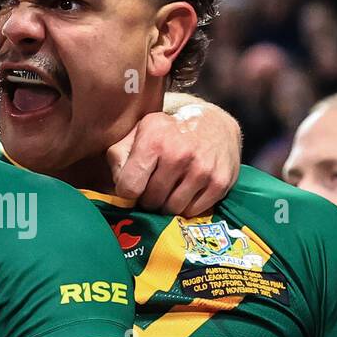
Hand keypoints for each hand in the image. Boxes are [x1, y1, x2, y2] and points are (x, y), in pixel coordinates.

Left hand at [107, 97, 241, 215]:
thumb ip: (119, 159)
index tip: (134, 184)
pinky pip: (193, 212)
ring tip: (170, 190)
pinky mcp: (219, 182)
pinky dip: (186, 207)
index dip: (128, 190)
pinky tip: (187, 191)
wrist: (214, 125)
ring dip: (167, 205)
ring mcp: (201, 169)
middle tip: (154, 188)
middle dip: (148, 199)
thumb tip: (118, 189)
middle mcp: (179, 154)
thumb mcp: (138, 134)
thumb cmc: (167, 133)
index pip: (129, 188)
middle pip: (151, 201)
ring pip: (172, 209)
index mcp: (153, 139)